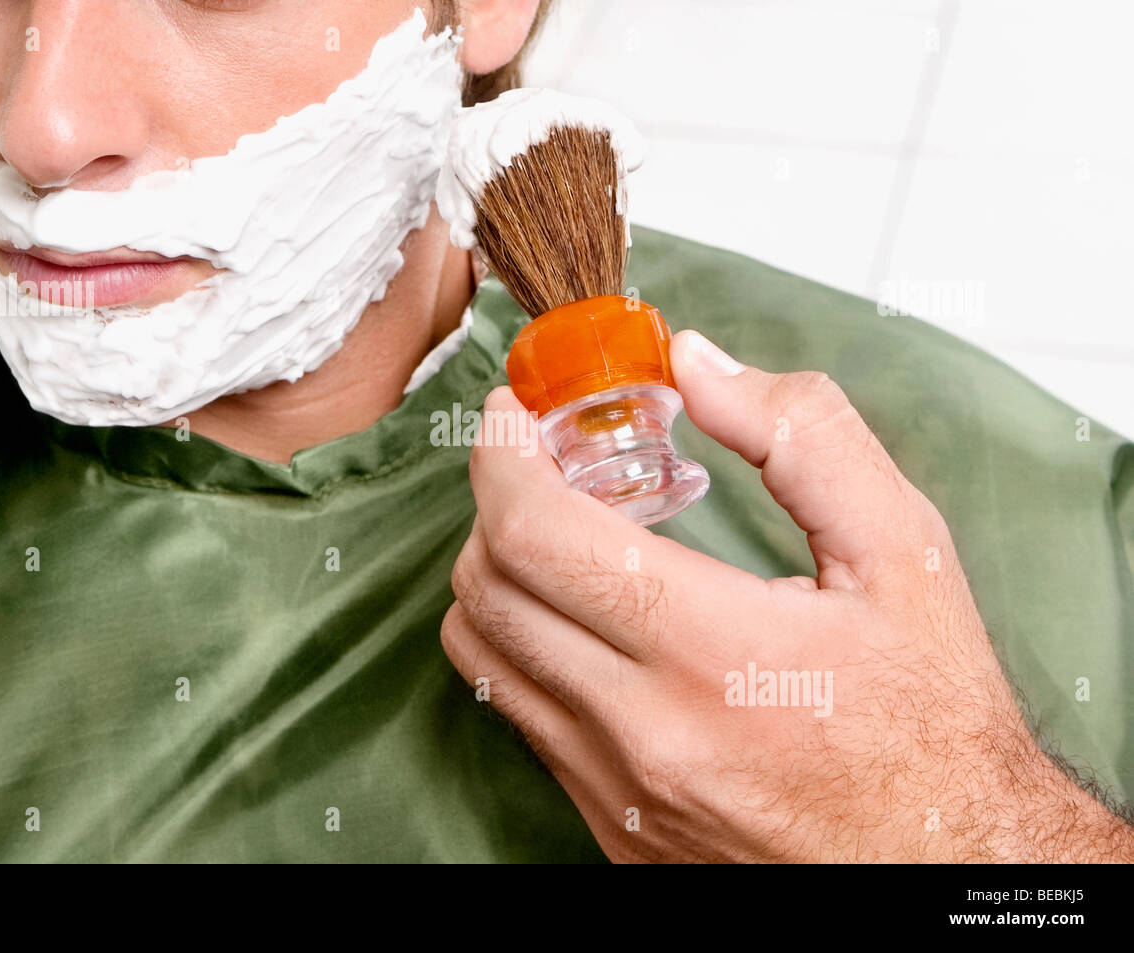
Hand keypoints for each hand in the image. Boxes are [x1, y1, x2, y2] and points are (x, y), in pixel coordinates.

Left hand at [441, 329, 1133, 862]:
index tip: (517, 413)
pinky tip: (588, 616)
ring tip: (560, 530)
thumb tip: (697, 366)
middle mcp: (642, 732)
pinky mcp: (606, 824)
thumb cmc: (932, 722)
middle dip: (493, 498)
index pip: (535, 534)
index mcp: (713, 655)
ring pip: (482, 655)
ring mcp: (613, 788)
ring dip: (497, 570)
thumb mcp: (905, 554)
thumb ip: (805, 437)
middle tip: (539, 459)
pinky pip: (518, 715)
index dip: (503, 454)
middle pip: (488, 587)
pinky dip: (525, 643)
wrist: (943, 865)